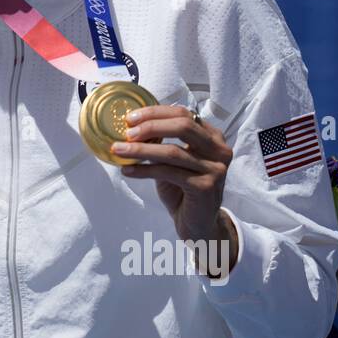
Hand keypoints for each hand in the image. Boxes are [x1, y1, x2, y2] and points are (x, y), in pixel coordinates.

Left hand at [112, 105, 236, 270]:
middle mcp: (219, 150)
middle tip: (126, 132)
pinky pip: (168, 173)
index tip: (131, 118)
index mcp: (213, 137)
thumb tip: (133, 127)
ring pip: (173, 151)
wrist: (198, 224)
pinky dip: (144, 170)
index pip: (184, 114)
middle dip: (151, 126)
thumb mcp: (175, 161)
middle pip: (183, 126)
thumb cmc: (184, 190)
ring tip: (118, 150)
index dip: (156, 113)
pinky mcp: (205, 187)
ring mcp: (215, 169)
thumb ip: (163, 143)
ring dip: (140, 150)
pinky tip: (127, 171)